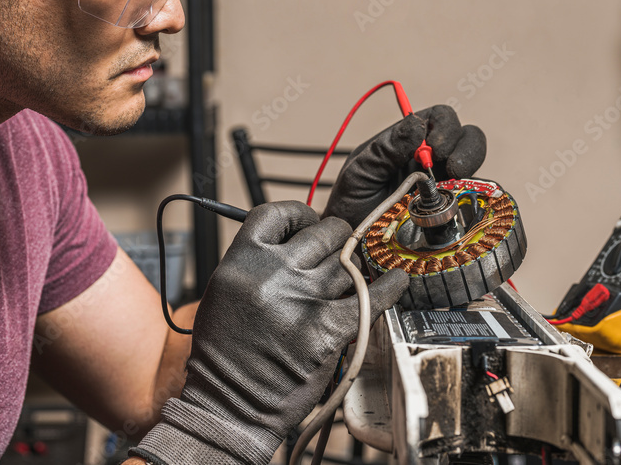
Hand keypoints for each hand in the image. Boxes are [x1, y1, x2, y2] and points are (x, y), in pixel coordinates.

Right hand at [130, 201, 408, 464]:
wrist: (229, 407)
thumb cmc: (226, 355)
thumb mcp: (225, 292)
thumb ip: (257, 261)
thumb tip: (297, 240)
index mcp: (242, 261)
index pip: (277, 213)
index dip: (299, 214)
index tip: (310, 222)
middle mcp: (273, 274)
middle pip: (323, 231)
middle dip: (335, 239)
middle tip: (337, 252)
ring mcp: (302, 300)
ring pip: (348, 263)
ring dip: (355, 268)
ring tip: (355, 275)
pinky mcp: (327, 330)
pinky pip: (370, 297)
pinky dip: (389, 288)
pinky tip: (395, 282)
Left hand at [324, 104, 485, 227]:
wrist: (354, 245)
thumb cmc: (351, 205)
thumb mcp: (361, 173)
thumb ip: (387, 148)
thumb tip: (416, 123)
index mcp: (407, 141)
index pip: (438, 118)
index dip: (445, 127)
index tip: (435, 148)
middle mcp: (430, 158)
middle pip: (465, 136)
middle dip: (466, 146)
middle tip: (452, 168)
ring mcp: (444, 182)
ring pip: (473, 161)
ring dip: (471, 164)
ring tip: (456, 180)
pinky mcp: (453, 208)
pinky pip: (473, 194)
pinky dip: (473, 193)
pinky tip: (456, 202)